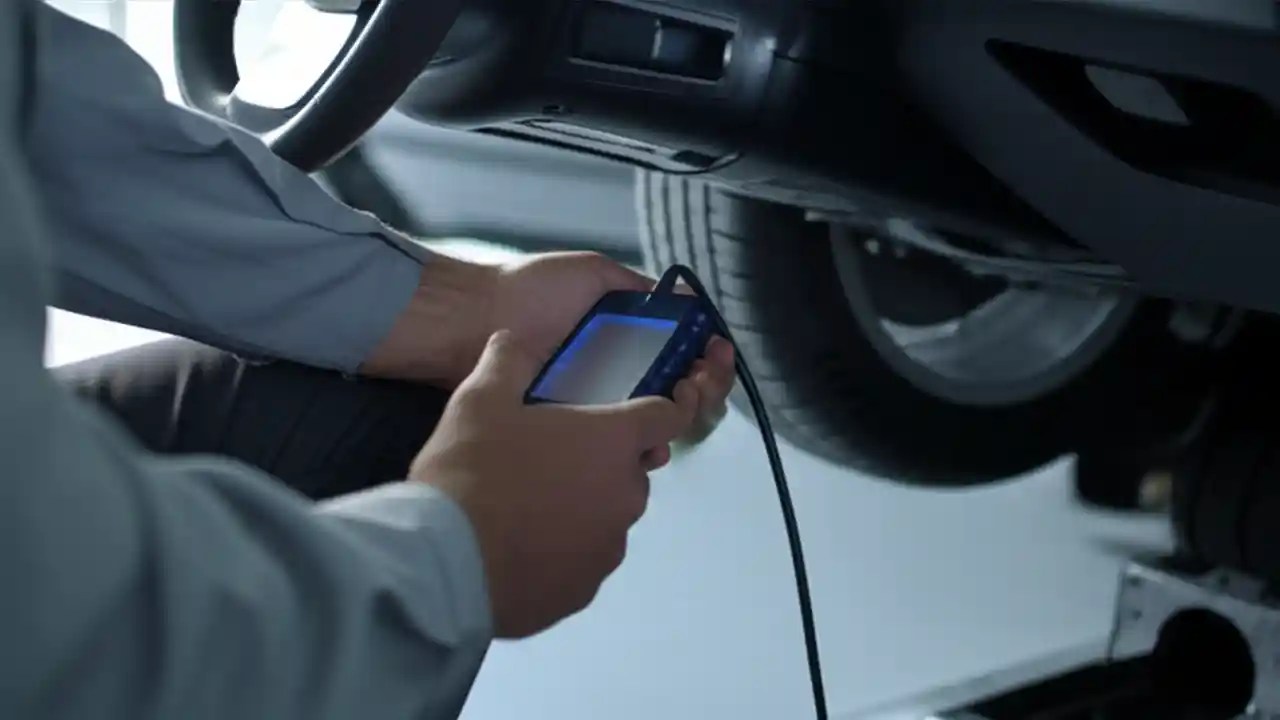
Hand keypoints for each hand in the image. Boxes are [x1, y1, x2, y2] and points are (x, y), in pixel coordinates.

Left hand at [363, 251, 734, 444]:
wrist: (471, 321)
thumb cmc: (527, 291)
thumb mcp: (590, 273)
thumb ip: (635, 286)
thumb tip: (681, 297)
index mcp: (621, 337)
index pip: (678, 353)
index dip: (706, 357)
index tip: (717, 351)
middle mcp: (612, 374)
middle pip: (675, 392)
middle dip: (704, 388)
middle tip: (706, 378)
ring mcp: (592, 405)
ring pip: (652, 423)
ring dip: (682, 417)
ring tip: (687, 404)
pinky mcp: (568, 430)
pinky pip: (613, 443)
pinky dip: (643, 444)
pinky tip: (655, 439)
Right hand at [411, 331, 698, 637]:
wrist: (446, 563)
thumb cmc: (473, 469)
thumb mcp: (479, 400)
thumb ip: (506, 363)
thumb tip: (513, 339)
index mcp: (612, 441)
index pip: (666, 417)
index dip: (662, 408)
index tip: (651, 408)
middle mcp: (625, 494)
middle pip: (631, 470)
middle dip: (602, 463)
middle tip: (550, 459)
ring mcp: (609, 548)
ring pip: (608, 518)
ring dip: (583, 508)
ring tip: (528, 509)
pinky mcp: (584, 590)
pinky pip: (583, 561)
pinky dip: (563, 552)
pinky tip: (521, 548)